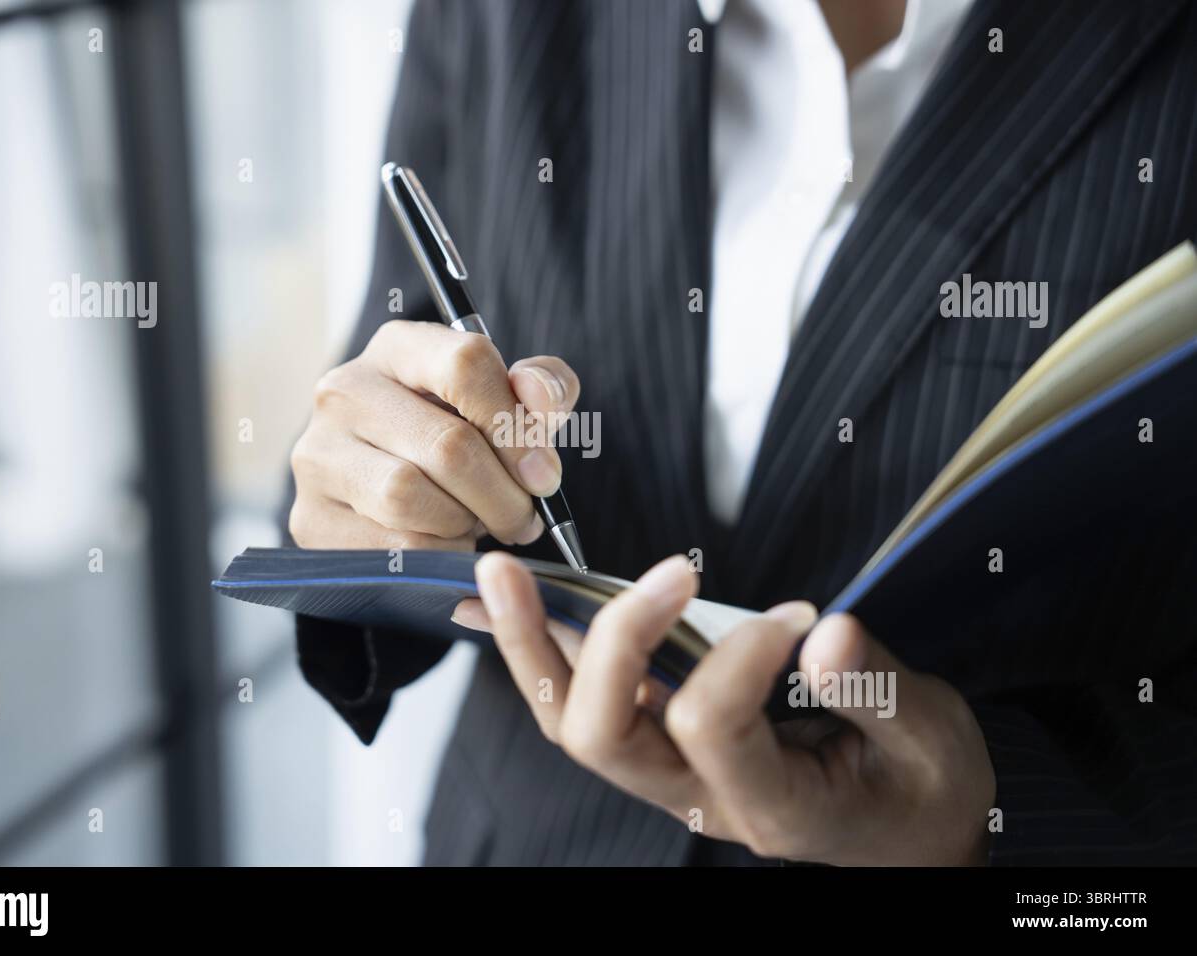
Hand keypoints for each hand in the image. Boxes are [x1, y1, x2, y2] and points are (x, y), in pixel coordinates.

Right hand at [288, 320, 579, 549]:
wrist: (387, 496)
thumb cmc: (458, 439)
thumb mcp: (506, 404)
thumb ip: (542, 389)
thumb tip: (538, 399)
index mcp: (398, 348)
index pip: (466, 364)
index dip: (517, 424)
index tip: (542, 472)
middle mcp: (345, 391)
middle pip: (447, 444)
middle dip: (503, 495)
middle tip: (523, 516)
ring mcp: (319, 455)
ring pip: (411, 497)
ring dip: (465, 524)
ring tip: (475, 522)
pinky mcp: (311, 518)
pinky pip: (392, 548)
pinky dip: (437, 555)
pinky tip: (444, 544)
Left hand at [458, 552, 996, 865]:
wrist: (909, 834)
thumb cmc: (922, 786)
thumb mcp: (932, 740)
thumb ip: (877, 689)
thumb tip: (824, 630)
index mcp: (773, 807)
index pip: (713, 726)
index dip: (743, 656)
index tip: (799, 611)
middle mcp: (698, 799)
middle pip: (604, 735)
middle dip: (615, 643)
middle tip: (654, 570)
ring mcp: (670, 777)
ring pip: (571, 723)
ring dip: (534, 644)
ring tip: (501, 572)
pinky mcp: (661, 746)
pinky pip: (582, 706)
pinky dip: (545, 651)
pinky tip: (515, 600)